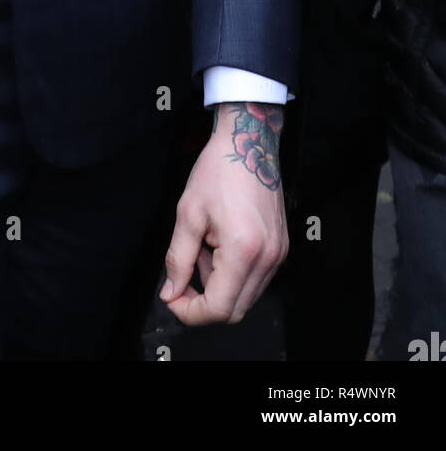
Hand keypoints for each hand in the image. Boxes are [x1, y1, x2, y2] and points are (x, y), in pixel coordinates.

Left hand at [160, 102, 287, 324]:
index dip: (190, 312)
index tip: (173, 297)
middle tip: (182, 276)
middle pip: (235, 311)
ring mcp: (278, 254)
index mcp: (243, 250)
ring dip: (218, 285)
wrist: (248, 141)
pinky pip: (255, 278)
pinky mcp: (280, 248)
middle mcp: (268, 258)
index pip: (219, 308)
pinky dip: (232, 272)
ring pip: (245, 296)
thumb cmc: (218, 170)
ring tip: (203, 246)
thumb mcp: (187, 214)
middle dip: (203, 301)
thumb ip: (177, 259)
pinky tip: (218, 243)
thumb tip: (171, 293)